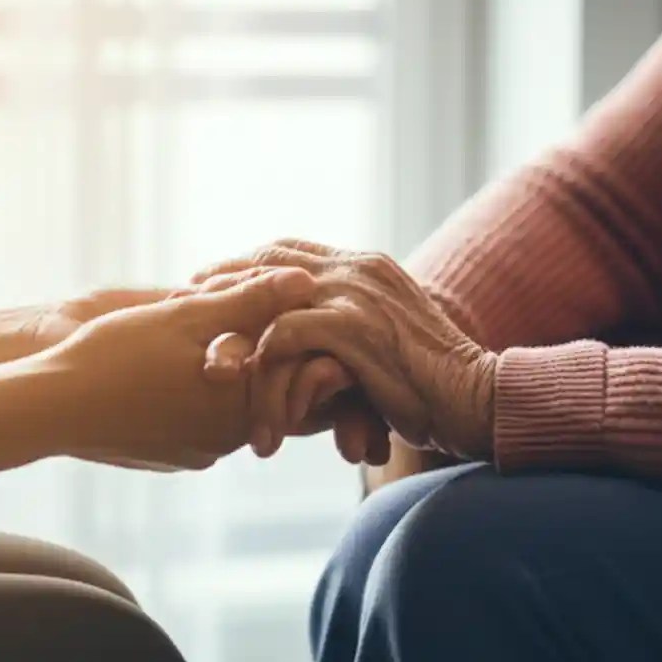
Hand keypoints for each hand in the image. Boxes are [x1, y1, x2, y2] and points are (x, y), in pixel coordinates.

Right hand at [35, 268, 315, 469]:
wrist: (49, 408)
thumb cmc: (116, 355)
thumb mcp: (187, 316)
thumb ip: (251, 299)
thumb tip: (308, 281)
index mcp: (246, 404)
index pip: (290, 360)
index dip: (275, 321)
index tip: (247, 298)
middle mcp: (232, 438)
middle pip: (260, 382)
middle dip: (248, 344)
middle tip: (208, 312)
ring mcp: (202, 453)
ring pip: (229, 401)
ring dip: (220, 370)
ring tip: (181, 336)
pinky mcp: (174, 458)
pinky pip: (200, 420)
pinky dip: (192, 395)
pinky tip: (160, 369)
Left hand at [194, 239, 497, 459]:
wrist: (480, 400)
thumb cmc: (434, 385)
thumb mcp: (386, 344)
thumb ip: (348, 330)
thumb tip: (308, 350)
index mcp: (365, 266)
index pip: (286, 250)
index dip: (241, 266)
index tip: (203, 286)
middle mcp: (358, 269)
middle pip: (266, 263)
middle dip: (221, 290)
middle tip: (182, 312)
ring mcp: (356, 294)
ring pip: (269, 303)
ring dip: (236, 342)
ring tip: (213, 376)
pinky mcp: (356, 328)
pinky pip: (286, 339)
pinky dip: (265, 373)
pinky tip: (259, 410)